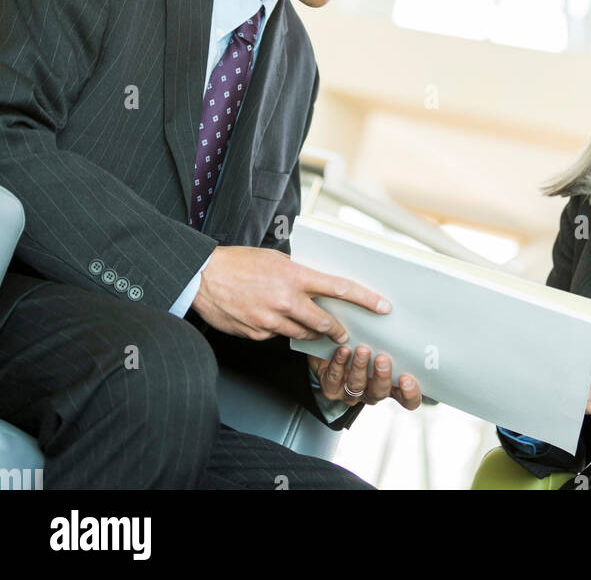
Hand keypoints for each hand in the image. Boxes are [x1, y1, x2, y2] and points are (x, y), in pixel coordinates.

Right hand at [192, 245, 390, 342]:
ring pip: (302, 334)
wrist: (203, 277)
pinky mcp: (257, 334)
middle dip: (337, 330)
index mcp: (294, 276)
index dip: (364, 299)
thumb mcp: (275, 259)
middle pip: (324, 323)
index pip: (338, 288)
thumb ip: (298, 273)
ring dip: (311, 332)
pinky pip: (277, 336)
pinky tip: (272, 319)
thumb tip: (316, 284)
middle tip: (344, 332)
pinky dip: (281, 330)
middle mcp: (285, 301)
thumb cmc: (239, 262)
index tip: (382, 306)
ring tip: (311, 327)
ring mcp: (270, 321)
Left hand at [309, 344, 421, 411]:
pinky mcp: (331, 388)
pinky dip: (339, 364)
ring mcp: (350, 392)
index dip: (410, 394)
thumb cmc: (362, 339)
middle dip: (382, 377)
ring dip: (360, 368)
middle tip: (382, 359)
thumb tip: (403, 311)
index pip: (407, 398)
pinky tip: (343, 350)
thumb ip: (394, 334)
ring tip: (362, 350)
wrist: (329, 344)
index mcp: (390, 383)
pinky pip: (334, 380)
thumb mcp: (381, 338)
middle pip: (380, 392)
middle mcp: (371, 391)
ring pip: (357, 386)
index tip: (407, 378)